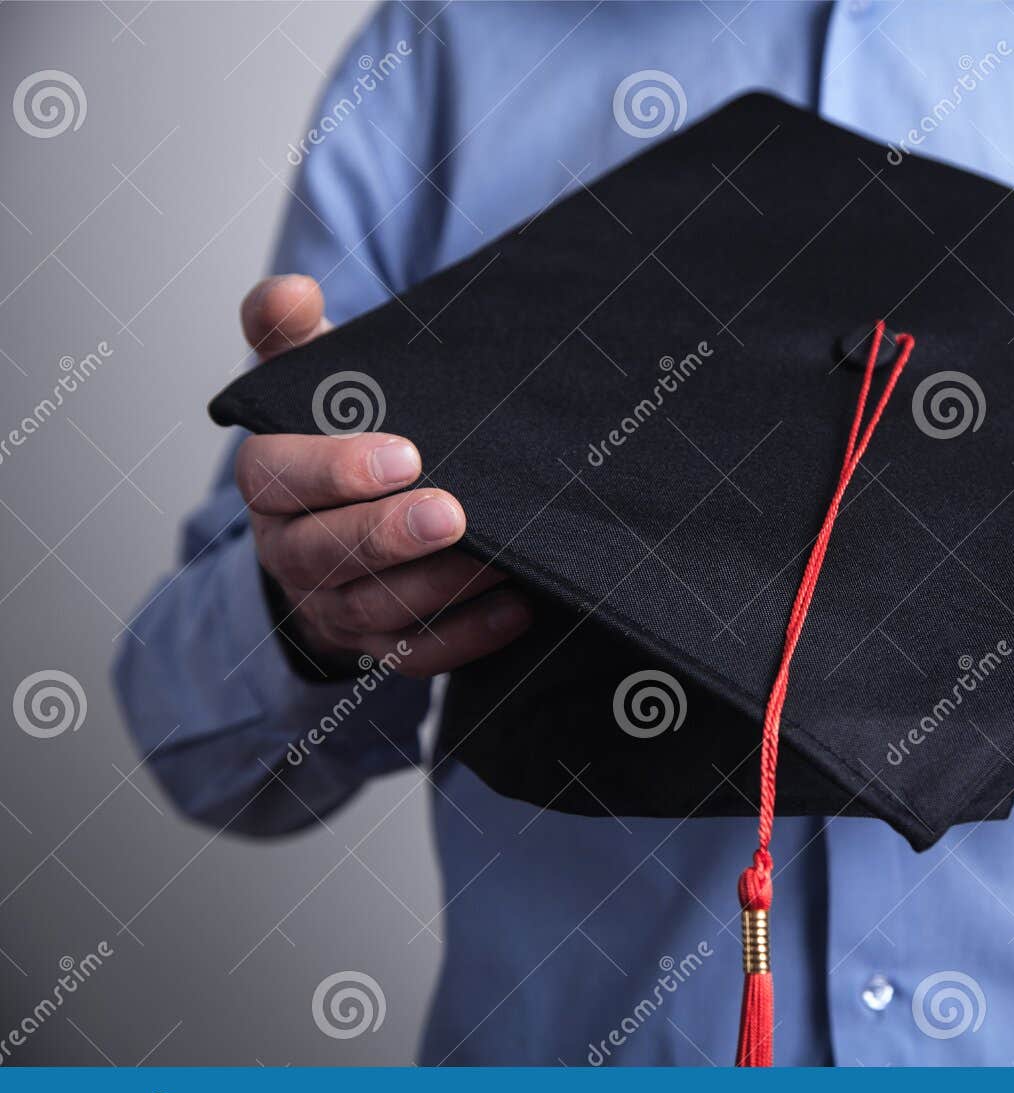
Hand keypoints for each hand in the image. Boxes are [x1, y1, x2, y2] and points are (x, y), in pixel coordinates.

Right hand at [234, 275, 534, 677]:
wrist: (343, 525)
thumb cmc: (336, 442)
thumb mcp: (312, 381)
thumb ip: (293, 333)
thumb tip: (290, 293)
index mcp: (271, 483)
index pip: (278, 477)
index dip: (335, 469)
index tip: (406, 453)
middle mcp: (292, 549)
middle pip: (324, 552)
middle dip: (389, 535)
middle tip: (454, 512)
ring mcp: (335, 604)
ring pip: (377, 609)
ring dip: (442, 587)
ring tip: (502, 557)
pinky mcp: (379, 646)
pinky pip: (418, 655)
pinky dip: (469, 635)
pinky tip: (519, 606)